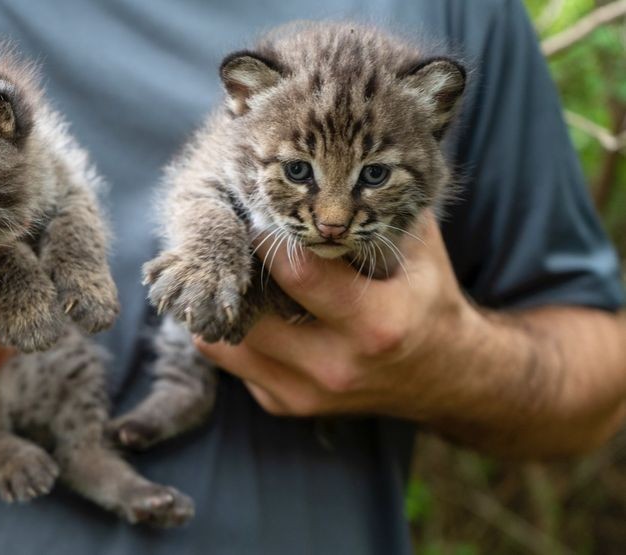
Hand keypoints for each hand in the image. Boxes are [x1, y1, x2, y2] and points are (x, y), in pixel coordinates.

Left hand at [195, 211, 483, 419]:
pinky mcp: (286, 406)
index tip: (258, 211)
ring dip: (225, 304)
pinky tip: (249, 304)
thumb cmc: (427, 299)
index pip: (296, 272)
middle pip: (250, 312)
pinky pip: (234, 363)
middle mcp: (337, 367)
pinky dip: (234, 331)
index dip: (268, 235)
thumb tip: (337, 157)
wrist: (445, 378)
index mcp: (376, 325)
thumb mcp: (420, 250)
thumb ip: (381, 207)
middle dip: (236, 272)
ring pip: (225, 344)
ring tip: (234, 272)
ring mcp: (307, 394)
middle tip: (231, 241)